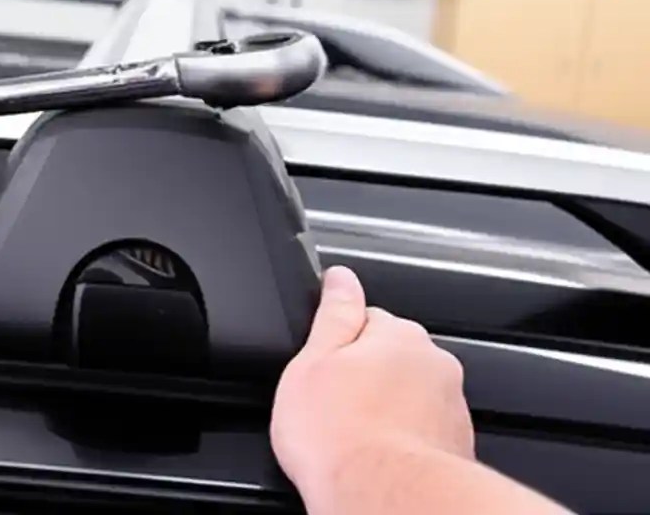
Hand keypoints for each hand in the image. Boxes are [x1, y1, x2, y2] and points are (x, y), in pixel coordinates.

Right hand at [270, 266, 473, 502]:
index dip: (337, 346)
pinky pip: (422, 429)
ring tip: (354, 438)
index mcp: (397, 335)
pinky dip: (403, 439)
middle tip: (333, 407)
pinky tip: (378, 457)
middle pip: (390, 357)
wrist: (385, 499)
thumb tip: (340, 277)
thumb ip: (333, 313)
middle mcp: (433, 363)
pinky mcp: (457, 444)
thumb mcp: (313, 362)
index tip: (323, 369)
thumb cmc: (341, 438)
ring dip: (386, 409)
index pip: (365, 320)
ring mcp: (449, 405)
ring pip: (408, 395)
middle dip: (365, 377)